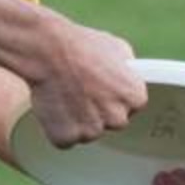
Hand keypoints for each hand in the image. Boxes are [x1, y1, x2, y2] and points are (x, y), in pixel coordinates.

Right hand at [26, 23, 145, 147]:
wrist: (49, 51)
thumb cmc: (81, 46)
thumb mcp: (117, 48)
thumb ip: (128, 71)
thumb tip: (129, 77)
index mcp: (135, 98)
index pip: (131, 107)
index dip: (115, 97)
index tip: (103, 89)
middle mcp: (117, 119)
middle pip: (110, 123)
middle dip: (99, 112)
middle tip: (82, 92)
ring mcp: (92, 132)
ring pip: (87, 132)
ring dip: (78, 121)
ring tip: (66, 96)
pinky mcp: (68, 138)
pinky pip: (66, 138)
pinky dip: (59, 128)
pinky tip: (55, 107)